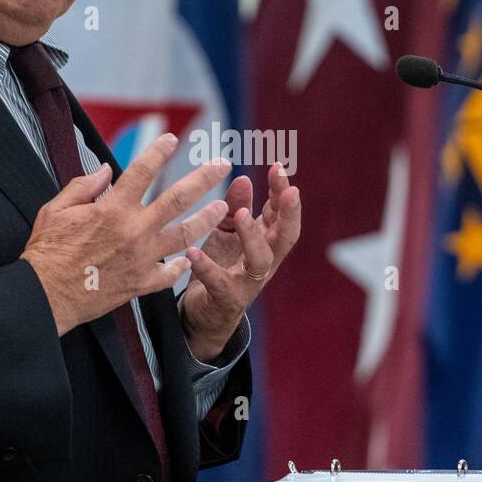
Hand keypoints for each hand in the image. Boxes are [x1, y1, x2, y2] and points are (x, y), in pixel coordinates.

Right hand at [21, 134, 230, 335]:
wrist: (46, 296)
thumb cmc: (47, 251)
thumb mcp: (56, 209)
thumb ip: (83, 186)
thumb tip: (107, 170)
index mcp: (112, 209)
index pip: (142, 171)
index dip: (159, 151)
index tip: (172, 139)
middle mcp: (134, 230)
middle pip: (177, 199)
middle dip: (203, 178)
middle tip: (221, 164)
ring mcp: (142, 258)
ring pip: (185, 235)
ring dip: (207, 219)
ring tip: (222, 207)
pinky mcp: (141, 283)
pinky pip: (170, 274)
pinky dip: (182, 266)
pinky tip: (189, 259)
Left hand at [180, 162, 301, 359]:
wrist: (205, 314)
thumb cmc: (222, 267)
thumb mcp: (228, 233)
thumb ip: (236, 207)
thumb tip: (242, 178)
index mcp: (266, 242)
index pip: (281, 214)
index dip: (283, 191)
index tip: (278, 167)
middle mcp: (264, 262)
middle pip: (286, 236)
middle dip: (289, 212)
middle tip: (288, 190)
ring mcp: (248, 282)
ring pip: (260, 260)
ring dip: (252, 236)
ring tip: (241, 214)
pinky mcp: (227, 299)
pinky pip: (219, 282)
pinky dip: (207, 266)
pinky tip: (193, 251)